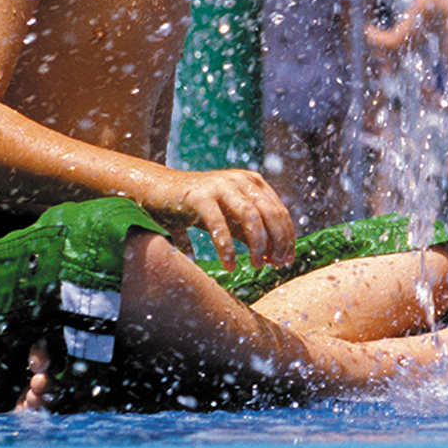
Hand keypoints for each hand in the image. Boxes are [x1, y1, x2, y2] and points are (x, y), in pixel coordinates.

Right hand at [160, 168, 296, 270]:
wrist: (160, 190)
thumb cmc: (200, 208)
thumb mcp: (231, 219)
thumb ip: (251, 234)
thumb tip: (273, 258)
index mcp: (253, 182)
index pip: (279, 211)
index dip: (287, 237)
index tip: (286, 260)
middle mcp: (241, 180)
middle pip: (271, 213)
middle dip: (277, 242)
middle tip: (275, 265)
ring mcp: (221, 186)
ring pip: (251, 217)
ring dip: (257, 245)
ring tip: (256, 266)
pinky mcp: (200, 197)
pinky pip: (219, 224)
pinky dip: (227, 248)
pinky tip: (230, 264)